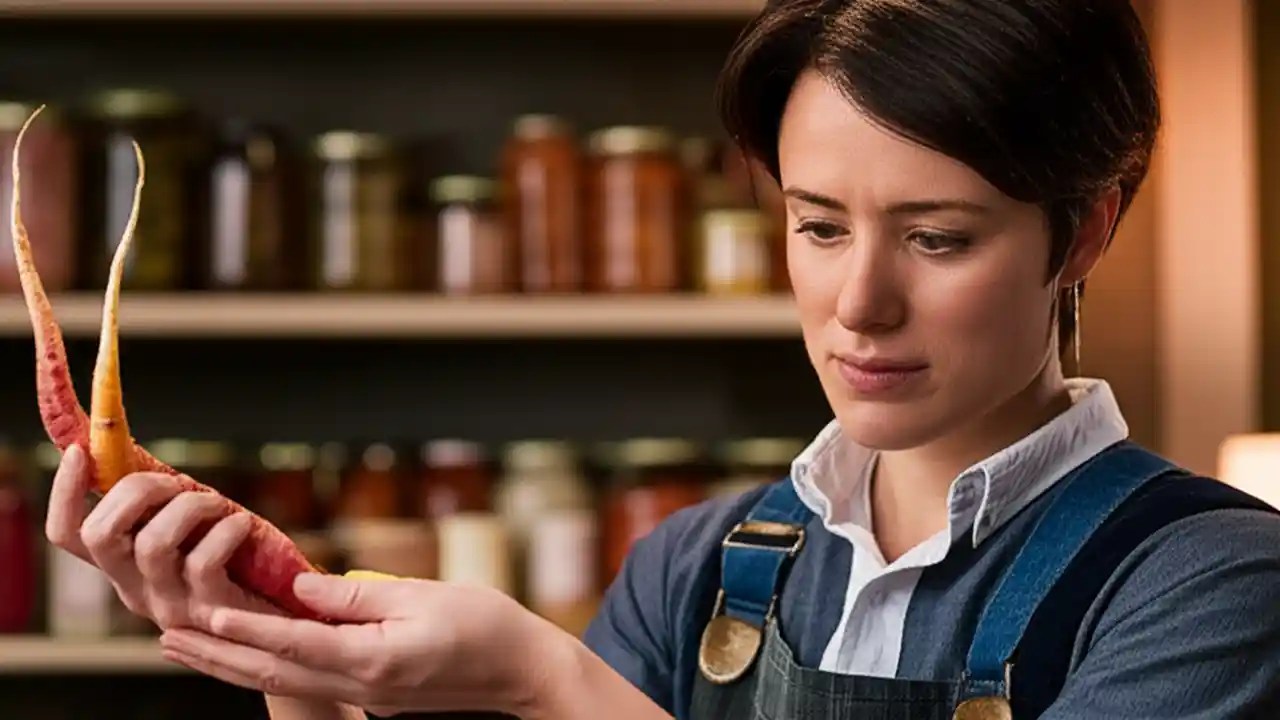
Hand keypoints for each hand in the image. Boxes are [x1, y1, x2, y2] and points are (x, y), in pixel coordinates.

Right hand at [44, 444, 280, 629]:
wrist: (279, 623)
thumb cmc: (237, 563)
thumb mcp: (188, 534)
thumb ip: (160, 505)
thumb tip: (132, 451)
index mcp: (122, 568)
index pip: (67, 534)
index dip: (63, 492)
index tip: (80, 451)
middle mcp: (135, 590)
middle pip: (99, 534)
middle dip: (134, 489)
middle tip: (174, 483)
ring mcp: (171, 605)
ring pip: (153, 544)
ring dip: (187, 506)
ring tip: (215, 503)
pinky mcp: (210, 612)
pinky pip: (203, 562)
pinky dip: (225, 530)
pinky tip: (241, 524)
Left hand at [155, 573, 564, 717]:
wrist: (523, 670)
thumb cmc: (485, 624)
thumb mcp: (425, 596)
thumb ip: (357, 595)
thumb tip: (299, 586)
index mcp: (374, 660)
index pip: (296, 645)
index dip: (249, 628)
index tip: (205, 613)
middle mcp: (362, 686)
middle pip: (275, 674)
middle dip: (219, 656)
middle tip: (168, 637)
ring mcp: (366, 696)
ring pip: (285, 682)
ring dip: (233, 664)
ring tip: (190, 645)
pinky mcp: (373, 692)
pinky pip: (308, 681)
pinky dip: (269, 666)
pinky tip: (250, 650)